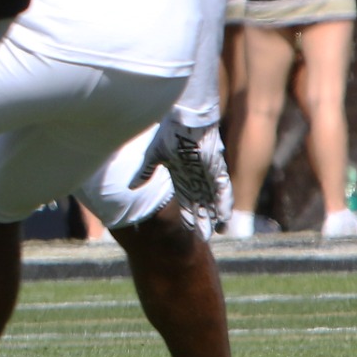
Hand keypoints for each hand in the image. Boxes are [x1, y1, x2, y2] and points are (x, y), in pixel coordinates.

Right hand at [129, 116, 231, 231]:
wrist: (184, 119)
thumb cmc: (169, 133)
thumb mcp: (154, 156)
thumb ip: (145, 172)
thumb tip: (132, 187)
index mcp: (183, 172)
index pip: (186, 197)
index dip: (187, 212)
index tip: (188, 228)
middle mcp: (198, 175)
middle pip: (201, 202)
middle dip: (202, 219)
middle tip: (203, 237)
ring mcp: (209, 173)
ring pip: (214, 200)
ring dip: (215, 216)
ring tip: (217, 232)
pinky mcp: (218, 170)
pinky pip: (223, 191)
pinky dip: (223, 205)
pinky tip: (224, 218)